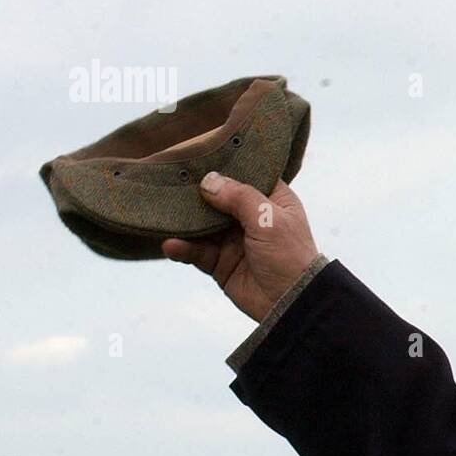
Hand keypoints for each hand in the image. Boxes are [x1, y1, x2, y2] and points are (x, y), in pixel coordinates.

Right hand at [163, 172, 319, 321]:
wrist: (291, 303)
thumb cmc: (289, 256)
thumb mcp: (269, 219)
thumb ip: (239, 197)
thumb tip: (208, 180)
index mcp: (272, 200)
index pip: (247, 175)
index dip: (225, 165)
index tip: (197, 152)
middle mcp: (251, 217)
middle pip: (218, 198)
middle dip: (196, 192)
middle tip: (169, 180)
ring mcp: (234, 240)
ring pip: (202, 224)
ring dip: (184, 221)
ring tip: (164, 214)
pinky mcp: (220, 262)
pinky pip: (196, 251)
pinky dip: (183, 248)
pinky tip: (171, 245)